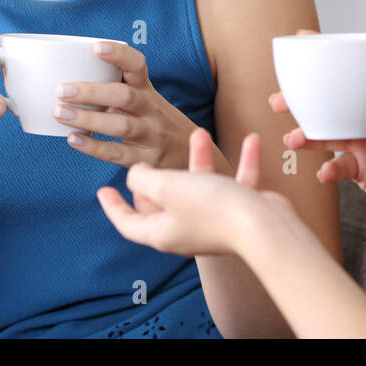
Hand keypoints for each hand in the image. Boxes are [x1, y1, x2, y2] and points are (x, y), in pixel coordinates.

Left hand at [53, 41, 215, 171]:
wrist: (195, 155)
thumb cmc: (157, 124)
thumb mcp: (146, 102)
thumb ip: (118, 92)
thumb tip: (70, 81)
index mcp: (148, 90)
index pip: (137, 66)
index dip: (118, 55)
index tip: (96, 47)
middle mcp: (152, 110)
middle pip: (124, 96)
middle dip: (91, 92)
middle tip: (62, 90)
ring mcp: (152, 135)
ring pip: (121, 125)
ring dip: (88, 119)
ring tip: (60, 113)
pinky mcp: (148, 159)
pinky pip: (118, 153)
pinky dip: (94, 147)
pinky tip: (73, 140)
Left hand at [97, 128, 282, 256]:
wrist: (263, 228)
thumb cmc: (211, 208)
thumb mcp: (166, 186)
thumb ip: (143, 177)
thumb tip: (135, 173)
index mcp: (162, 231)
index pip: (128, 222)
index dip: (113, 206)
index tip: (103, 190)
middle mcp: (186, 230)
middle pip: (161, 207)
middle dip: (154, 182)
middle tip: (145, 166)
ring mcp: (214, 223)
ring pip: (200, 188)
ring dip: (199, 160)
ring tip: (199, 133)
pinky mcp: (240, 213)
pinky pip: (237, 184)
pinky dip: (242, 163)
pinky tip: (250, 141)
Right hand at [272, 29, 365, 234]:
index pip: (352, 73)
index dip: (327, 58)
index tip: (300, 42)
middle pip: (328, 105)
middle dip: (300, 102)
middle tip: (278, 100)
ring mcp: (364, 146)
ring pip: (326, 136)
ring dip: (306, 137)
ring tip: (292, 140)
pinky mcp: (361, 172)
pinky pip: (337, 168)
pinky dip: (327, 170)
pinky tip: (324, 173)